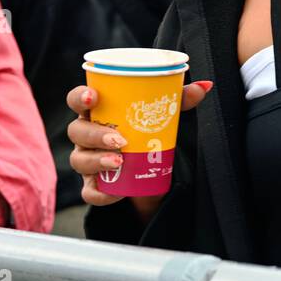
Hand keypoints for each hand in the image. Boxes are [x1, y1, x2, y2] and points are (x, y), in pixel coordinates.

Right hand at [66, 81, 211, 206]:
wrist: (149, 171)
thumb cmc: (147, 132)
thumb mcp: (162, 116)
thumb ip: (178, 100)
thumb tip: (204, 87)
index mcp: (98, 112)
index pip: (78, 99)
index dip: (80, 97)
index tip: (93, 97)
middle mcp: (86, 135)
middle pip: (76, 131)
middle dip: (95, 135)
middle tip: (120, 139)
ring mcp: (86, 160)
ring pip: (79, 160)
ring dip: (97, 161)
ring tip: (120, 162)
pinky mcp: (92, 186)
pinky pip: (89, 192)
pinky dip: (102, 194)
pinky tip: (116, 192)